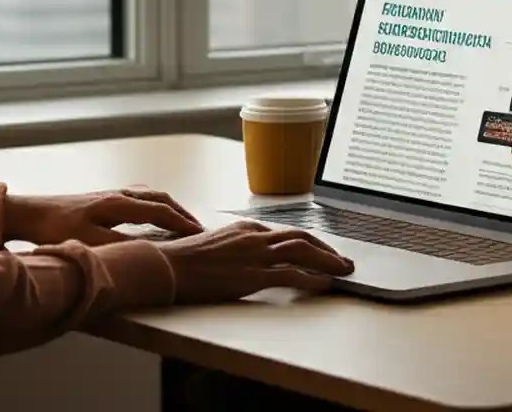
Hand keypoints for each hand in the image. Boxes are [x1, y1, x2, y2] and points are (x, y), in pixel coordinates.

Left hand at [4, 187, 204, 245]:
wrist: (28, 212)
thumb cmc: (55, 230)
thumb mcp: (88, 243)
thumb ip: (119, 247)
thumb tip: (147, 252)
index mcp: (118, 204)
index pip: (161, 211)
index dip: (183, 223)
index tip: (202, 234)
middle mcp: (118, 194)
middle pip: (160, 198)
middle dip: (182, 212)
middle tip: (200, 228)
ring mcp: (109, 194)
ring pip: (150, 195)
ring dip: (169, 206)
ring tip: (182, 221)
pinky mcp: (101, 198)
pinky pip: (139, 197)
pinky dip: (155, 204)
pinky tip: (152, 214)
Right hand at [158, 220, 353, 302]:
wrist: (166, 266)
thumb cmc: (182, 260)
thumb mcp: (214, 246)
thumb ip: (234, 249)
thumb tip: (243, 260)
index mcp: (244, 228)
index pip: (284, 232)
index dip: (308, 242)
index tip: (320, 251)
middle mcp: (254, 236)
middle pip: (301, 237)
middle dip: (326, 248)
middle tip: (344, 260)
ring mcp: (255, 254)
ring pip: (303, 252)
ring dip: (328, 261)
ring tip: (344, 272)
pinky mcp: (253, 275)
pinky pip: (292, 275)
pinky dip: (313, 279)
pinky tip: (326, 284)